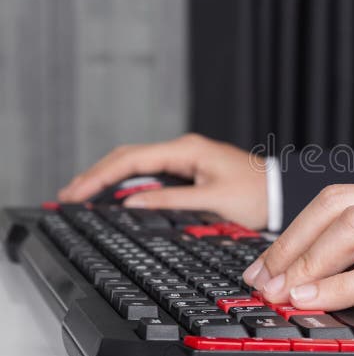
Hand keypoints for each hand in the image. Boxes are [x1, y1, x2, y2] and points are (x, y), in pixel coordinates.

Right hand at [58, 133, 268, 228]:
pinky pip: (152, 174)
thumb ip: (171, 201)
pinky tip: (116, 196)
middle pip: (128, 158)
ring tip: (82, 195)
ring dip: (110, 179)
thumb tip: (132, 204)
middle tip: (69, 195)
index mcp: (186, 150)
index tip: (75, 192)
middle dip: (97, 175)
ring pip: (138, 166)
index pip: (131, 160)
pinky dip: (129, 184)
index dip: (99, 176)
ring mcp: (186, 159)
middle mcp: (183, 150)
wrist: (282, 193)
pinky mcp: (191, 171)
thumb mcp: (213, 200)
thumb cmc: (256, 195)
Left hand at [243, 173, 353, 351]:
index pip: (346, 198)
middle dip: (292, 242)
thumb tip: (338, 268)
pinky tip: (319, 301)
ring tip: (283, 291)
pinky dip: (344, 286)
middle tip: (264, 278)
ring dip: (309, 262)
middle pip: (341, 204)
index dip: (299, 230)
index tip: (273, 263)